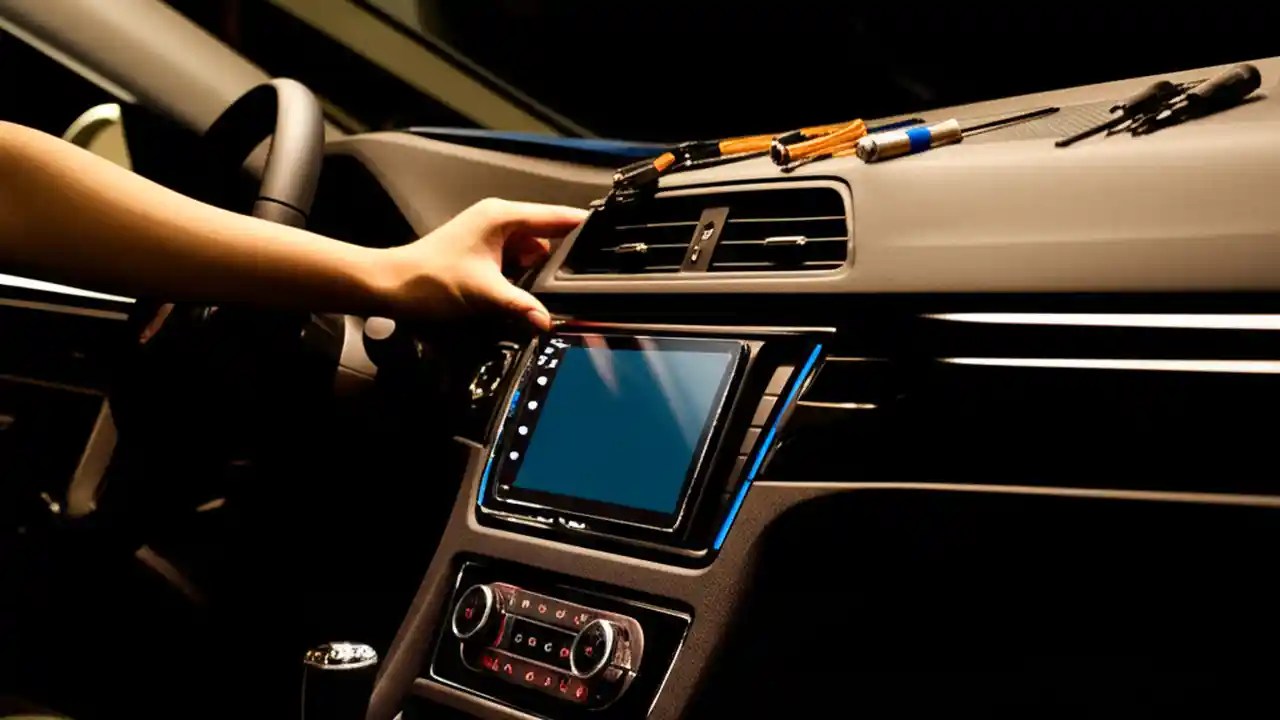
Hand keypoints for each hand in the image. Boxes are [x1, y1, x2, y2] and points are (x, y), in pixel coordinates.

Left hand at [372, 198, 586, 329]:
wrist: (391, 286)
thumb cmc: (431, 280)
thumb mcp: (484, 294)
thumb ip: (521, 306)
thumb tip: (547, 322)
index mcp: (502, 217)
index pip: (556, 216)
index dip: (584, 226)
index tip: (609, 235)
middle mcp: (498, 219)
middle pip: (546, 237)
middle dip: (557, 262)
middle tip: (572, 286)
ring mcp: (489, 235)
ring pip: (531, 252)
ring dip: (535, 274)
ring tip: (540, 295)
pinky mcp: (482, 251)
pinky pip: (514, 262)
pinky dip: (519, 278)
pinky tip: (520, 296)